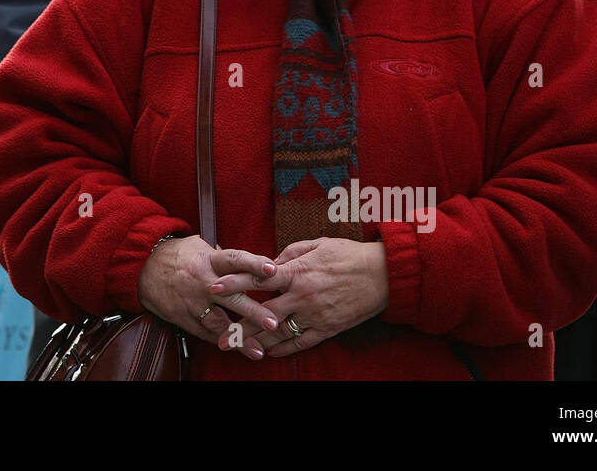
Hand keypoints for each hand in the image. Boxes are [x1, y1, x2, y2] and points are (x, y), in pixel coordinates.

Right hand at [137, 236, 277, 349]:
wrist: (140, 266)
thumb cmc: (174, 254)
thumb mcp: (198, 246)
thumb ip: (222, 255)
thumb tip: (245, 261)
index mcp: (208, 260)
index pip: (235, 259)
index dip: (254, 263)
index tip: (273, 269)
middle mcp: (202, 282)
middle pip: (232, 297)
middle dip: (253, 311)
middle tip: (273, 322)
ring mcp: (192, 302)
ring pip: (219, 322)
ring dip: (240, 337)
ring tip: (258, 349)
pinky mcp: (183, 317)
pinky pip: (204, 332)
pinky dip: (221, 340)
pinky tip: (236, 348)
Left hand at [213, 238, 388, 359]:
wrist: (382, 275)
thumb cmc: (348, 255)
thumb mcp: (317, 244)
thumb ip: (290, 253)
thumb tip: (270, 262)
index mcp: (297, 271)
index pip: (258, 278)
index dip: (234, 283)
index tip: (214, 287)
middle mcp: (302, 295)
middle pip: (264, 313)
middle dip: (240, 325)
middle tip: (221, 337)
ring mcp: (314, 314)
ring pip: (280, 332)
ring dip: (258, 341)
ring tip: (240, 349)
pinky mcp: (327, 328)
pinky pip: (301, 342)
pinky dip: (284, 349)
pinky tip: (269, 352)